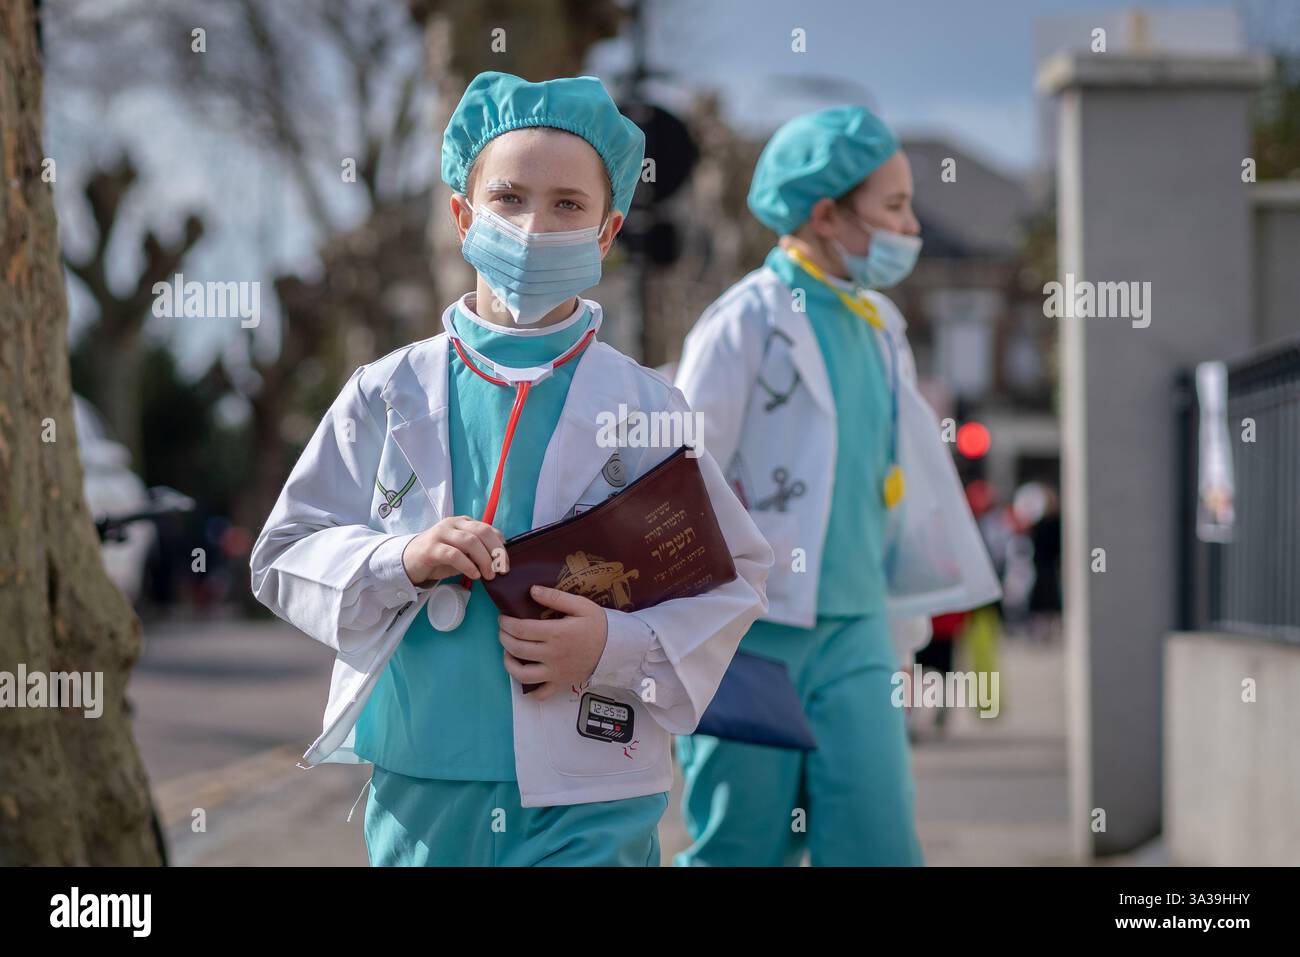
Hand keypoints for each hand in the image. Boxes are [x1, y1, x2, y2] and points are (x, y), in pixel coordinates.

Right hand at [402, 516, 507, 586]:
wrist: (408, 561)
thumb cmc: (439, 558)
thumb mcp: (462, 553)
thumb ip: (478, 551)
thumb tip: (499, 560)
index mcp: (463, 522)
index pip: (487, 529)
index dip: (499, 546)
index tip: (505, 562)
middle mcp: (453, 524)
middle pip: (482, 532)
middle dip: (495, 551)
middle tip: (500, 570)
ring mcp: (441, 534)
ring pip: (470, 541)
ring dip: (484, 559)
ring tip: (488, 575)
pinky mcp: (431, 548)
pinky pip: (454, 554)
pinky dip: (468, 565)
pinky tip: (474, 575)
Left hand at [498, 585, 608, 700]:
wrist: (617, 648)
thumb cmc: (598, 625)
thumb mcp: (581, 605)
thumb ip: (556, 597)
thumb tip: (532, 590)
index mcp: (556, 633)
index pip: (521, 629)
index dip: (506, 623)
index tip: (503, 618)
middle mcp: (552, 655)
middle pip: (517, 648)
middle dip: (504, 637)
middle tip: (503, 630)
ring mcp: (556, 672)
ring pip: (522, 674)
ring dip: (508, 663)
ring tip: (508, 652)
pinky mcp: (561, 684)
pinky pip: (540, 694)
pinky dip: (529, 689)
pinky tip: (526, 675)